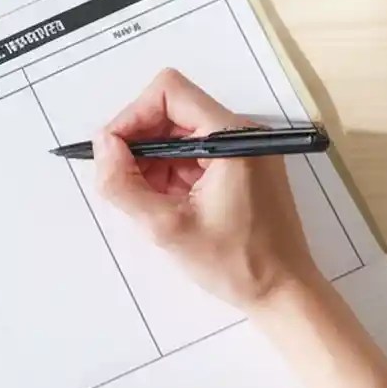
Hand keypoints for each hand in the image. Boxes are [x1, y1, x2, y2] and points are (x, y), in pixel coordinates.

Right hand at [92, 69, 322, 310]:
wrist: (284, 295)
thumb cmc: (236, 264)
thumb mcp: (167, 228)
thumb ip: (123, 184)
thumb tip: (101, 144)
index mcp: (231, 137)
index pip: (169, 92)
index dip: (133, 116)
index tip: (114, 153)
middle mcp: (240, 132)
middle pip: (171, 110)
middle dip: (139, 143)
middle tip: (126, 184)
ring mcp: (243, 148)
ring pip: (178, 133)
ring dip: (153, 161)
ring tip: (150, 203)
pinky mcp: (241, 166)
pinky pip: (192, 152)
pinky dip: (170, 172)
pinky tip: (168, 205)